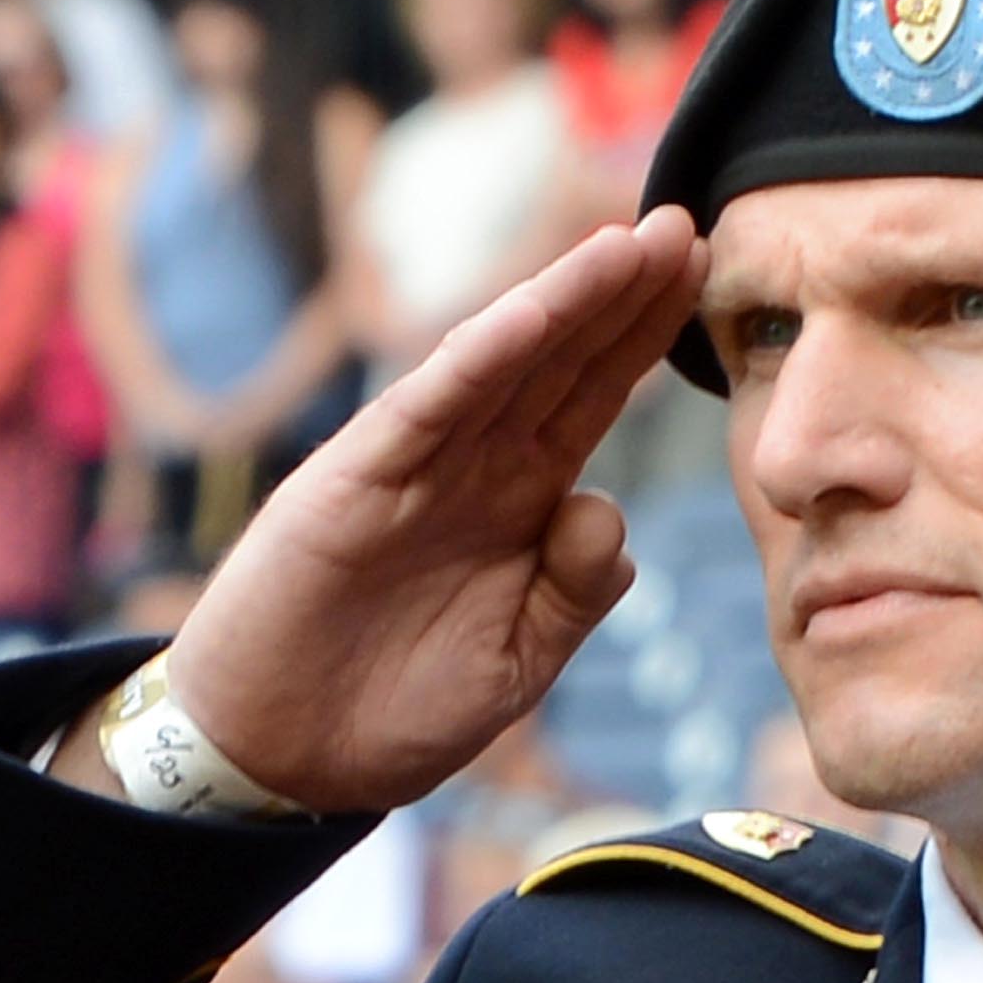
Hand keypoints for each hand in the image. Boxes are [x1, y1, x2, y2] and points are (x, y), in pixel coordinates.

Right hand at [143, 207, 704, 817]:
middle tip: (684, 223)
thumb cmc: (390, 715)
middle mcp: (472, 466)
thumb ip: (573, 594)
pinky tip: (533, 311)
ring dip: (564, 301)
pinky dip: (478, 358)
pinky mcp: (354, 480)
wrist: (280, 759)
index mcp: (518, 504)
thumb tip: (608, 507)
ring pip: (501, 364)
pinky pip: (427, 407)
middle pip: (560, 361)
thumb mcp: (515, 667)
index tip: (703, 274)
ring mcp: (414, 466)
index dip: (644, 337)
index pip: (592, 397)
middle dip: (621, 295)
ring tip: (629, 244)